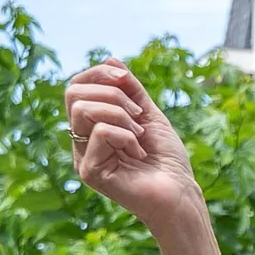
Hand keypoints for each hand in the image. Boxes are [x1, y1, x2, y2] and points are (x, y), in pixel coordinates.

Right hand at [65, 59, 205, 237]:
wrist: (181, 195)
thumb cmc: (168, 161)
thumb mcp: (149, 115)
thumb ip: (130, 89)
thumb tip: (110, 58)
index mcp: (92, 126)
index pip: (77, 86)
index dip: (99, 74)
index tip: (127, 79)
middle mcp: (82, 140)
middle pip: (73, 93)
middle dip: (112, 94)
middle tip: (138, 115)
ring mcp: (82, 156)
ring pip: (82, 109)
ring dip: (119, 113)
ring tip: (140, 134)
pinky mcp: (89, 171)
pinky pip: (100, 132)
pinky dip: (126, 135)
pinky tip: (139, 154)